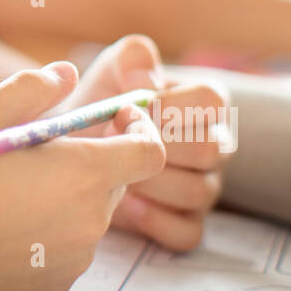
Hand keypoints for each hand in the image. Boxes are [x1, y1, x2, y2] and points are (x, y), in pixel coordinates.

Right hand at [0, 59, 165, 290]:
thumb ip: (30, 88)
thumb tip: (66, 74)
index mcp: (80, 175)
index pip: (150, 151)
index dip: (139, 127)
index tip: (114, 116)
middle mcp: (88, 222)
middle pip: (117, 182)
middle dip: (93, 160)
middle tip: (44, 151)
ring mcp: (74, 260)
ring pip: (89, 216)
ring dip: (67, 197)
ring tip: (12, 191)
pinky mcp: (56, 287)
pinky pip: (67, 249)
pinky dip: (49, 232)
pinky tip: (4, 226)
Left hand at [52, 34, 233, 251]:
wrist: (75, 148)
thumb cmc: (101, 104)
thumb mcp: (111, 69)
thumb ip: (133, 57)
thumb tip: (147, 80)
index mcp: (204, 103)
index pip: (212, 99)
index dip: (171, 105)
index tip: (132, 109)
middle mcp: (215, 145)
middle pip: (210, 149)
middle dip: (157, 146)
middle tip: (116, 142)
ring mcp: (206, 186)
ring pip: (199, 191)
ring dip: (151, 183)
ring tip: (118, 171)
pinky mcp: (188, 223)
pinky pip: (188, 232)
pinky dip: (154, 221)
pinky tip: (126, 204)